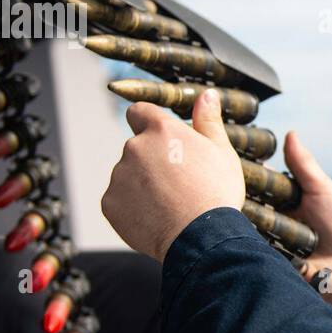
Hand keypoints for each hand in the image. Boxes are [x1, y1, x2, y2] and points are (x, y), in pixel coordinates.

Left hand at [101, 88, 244, 262]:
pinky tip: (155, 218)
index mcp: (161, 130)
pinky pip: (119, 201)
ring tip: (169, 205)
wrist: (202, 238)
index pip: (140, 112)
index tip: (162, 141)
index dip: (149, 124)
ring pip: (128, 176)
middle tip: (178, 184)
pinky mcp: (110, 203)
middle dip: (152, 162)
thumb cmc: (216, 193)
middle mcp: (134, 147)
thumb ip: (208, 121)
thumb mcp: (221, 152)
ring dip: (142, 185)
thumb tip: (207, 95)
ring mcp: (119, 176)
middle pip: (137, 149)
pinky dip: (133, 208)